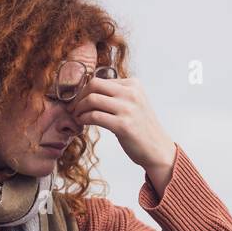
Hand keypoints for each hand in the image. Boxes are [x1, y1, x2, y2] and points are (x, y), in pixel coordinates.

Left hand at [70, 75, 175, 189]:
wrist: (158, 149)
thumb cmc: (142, 128)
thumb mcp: (134, 103)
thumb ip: (118, 94)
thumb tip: (90, 90)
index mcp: (134, 84)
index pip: (101, 80)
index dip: (85, 90)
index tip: (79, 101)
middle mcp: (131, 93)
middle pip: (94, 85)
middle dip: (79, 96)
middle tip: (74, 108)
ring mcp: (128, 109)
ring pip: (92, 100)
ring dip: (79, 109)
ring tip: (77, 116)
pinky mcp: (123, 125)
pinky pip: (94, 116)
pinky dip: (84, 119)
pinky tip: (82, 123)